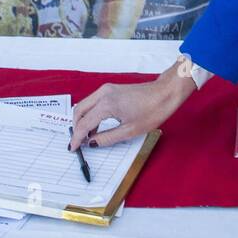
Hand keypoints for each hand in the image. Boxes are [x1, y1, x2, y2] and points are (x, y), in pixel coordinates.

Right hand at [69, 64, 195, 149]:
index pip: (84, 124)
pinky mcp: (110, 89)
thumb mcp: (130, 131)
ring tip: (86, 137)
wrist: (165, 93)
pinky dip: (90, 113)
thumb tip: (92, 143)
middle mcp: (103, 94)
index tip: (73, 148)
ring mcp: (106, 89)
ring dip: (82, 120)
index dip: (76, 138)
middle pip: (78, 111)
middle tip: (78, 143)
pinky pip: (93, 102)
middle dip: (75, 128)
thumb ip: (107, 138)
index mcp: (106, 105)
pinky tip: (95, 125)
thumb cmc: (152, 111)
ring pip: (84, 105)